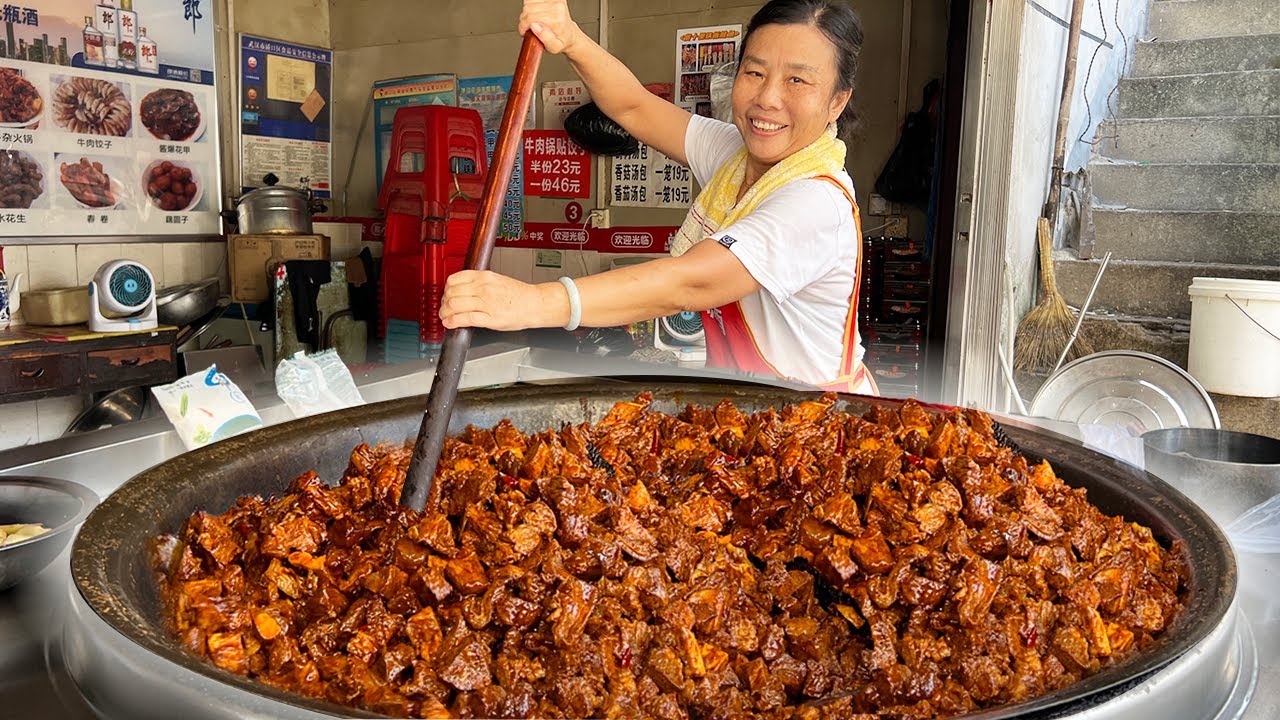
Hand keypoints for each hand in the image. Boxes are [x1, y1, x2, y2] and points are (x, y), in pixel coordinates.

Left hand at [439, 270, 567, 331]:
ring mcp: (486, 303)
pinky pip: (465, 318)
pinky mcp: (490, 318)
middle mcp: (483, 288)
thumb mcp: (496, 280)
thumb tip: (462, 289)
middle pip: (451, 293)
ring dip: (445, 313)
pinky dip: (453, 321)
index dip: (446, 289)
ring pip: (455, 305)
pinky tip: (450, 323)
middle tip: (444, 308)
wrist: (535, 304)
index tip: (446, 295)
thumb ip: (479, 282)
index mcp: (484, 276)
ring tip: (445, 317)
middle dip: (443, 303)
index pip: (454, 279)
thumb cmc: (519, 295)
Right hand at [519, 0, 581, 54]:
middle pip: (529, 9)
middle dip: (525, 19)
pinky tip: (535, 13)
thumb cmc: (562, 40)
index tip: (524, 31)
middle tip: (528, 27)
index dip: (524, 25)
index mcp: (557, 20)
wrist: (570, 34)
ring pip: (529, 3)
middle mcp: (557, 7)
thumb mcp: (554, 47)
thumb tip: (534, 26)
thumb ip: (545, 39)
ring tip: (532, 20)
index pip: (531, 17)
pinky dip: (530, 6)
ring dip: (527, 12)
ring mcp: (555, 0)